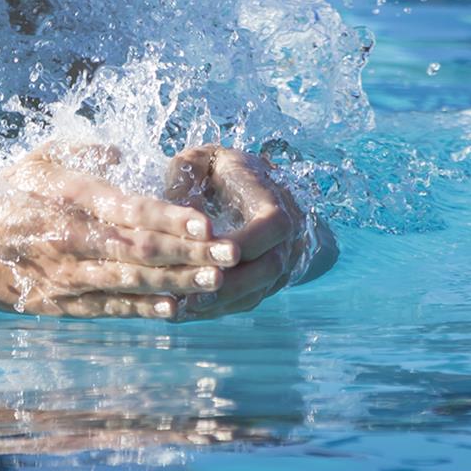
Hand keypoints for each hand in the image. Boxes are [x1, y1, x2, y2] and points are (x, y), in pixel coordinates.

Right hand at [0, 144, 241, 318]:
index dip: (169, 216)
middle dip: (188, 252)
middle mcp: (64, 238)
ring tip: (213, 280)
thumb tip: (122, 155)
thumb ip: (82, 152)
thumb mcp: (35, 160)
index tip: (205, 221)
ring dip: (175, 282)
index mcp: (61, 197)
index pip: (125, 207)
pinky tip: (173, 308)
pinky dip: (142, 308)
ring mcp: (61, 274)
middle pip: (137, 248)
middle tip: (229, 253)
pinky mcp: (57, 303)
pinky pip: (107, 307)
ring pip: (128, 281)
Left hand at [162, 145, 332, 318]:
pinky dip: (223, 307)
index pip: (272, 223)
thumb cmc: (213, 170)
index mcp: (272, 196)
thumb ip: (187, 177)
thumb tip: (184, 210)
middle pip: (271, 265)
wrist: (241, 182)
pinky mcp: (268, 278)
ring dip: (225, 300)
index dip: (246, 241)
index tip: (210, 252)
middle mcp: (287, 231)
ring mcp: (282, 258)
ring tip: (187, 306)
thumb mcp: (197, 161)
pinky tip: (191, 310)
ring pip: (261, 288)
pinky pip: (251, 298)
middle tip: (195, 292)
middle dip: (233, 282)